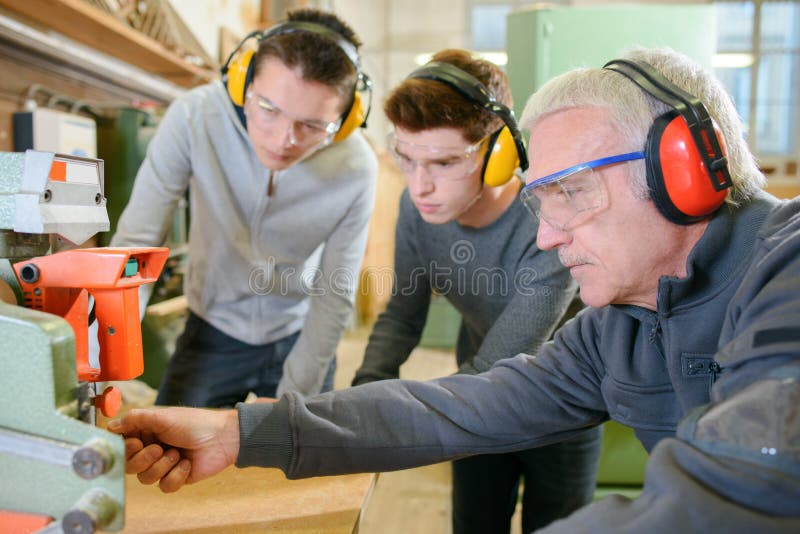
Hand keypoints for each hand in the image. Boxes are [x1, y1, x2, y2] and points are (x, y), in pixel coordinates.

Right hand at [107, 407, 239, 492]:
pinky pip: (164, 487)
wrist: (223, 437)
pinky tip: (187, 464)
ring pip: (145, 478)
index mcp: (146, 433)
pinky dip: (176, 476)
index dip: (125, 448)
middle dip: (143, 459)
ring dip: (162, 466)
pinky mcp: (176, 478)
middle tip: (158, 449)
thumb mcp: (162, 417)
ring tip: (178, 453)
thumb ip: (135, 419)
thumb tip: (111, 426)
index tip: (135, 442)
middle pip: (130, 465)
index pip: (122, 445)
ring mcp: (163, 464)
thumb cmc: (195, 423)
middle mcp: (152, 449)